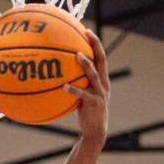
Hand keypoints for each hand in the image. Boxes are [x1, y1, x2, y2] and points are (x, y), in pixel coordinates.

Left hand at [66, 30, 109, 148]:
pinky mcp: (94, 103)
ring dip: (86, 64)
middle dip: (95, 45)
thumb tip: (60, 74)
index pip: (101, 57)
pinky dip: (73, 90)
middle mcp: (103, 83)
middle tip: (87, 33)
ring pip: (94, 74)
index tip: (87, 31)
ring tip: (78, 55)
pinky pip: (82, 94)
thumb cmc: (86, 113)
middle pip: (102, 60)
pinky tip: (64, 86)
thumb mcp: (83, 95)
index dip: (95, 44)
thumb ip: (76, 84)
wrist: (95, 131)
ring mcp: (99, 93)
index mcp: (102, 80)